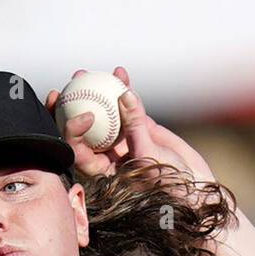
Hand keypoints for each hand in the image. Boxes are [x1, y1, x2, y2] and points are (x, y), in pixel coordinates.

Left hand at [46, 65, 215, 185]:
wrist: (194, 183)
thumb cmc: (170, 183)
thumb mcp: (149, 158)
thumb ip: (136, 129)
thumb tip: (124, 95)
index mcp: (102, 171)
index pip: (78, 151)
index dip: (72, 133)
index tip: (86, 116)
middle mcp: (107, 154)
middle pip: (81, 131)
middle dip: (65, 110)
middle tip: (60, 90)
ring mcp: (122, 138)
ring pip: (102, 114)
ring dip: (91, 93)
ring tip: (82, 73)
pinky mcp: (140, 127)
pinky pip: (129, 105)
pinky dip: (124, 89)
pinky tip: (120, 73)